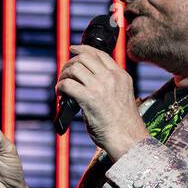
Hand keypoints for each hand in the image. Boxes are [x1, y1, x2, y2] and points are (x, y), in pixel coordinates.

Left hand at [55, 45, 148, 159]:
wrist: (127, 138)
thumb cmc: (123, 124)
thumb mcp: (122, 96)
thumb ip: (110, 86)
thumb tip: (87, 84)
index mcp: (120, 75)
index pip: (100, 54)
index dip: (83, 49)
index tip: (73, 49)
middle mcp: (111, 77)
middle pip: (84, 57)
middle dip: (69, 63)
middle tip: (64, 74)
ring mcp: (100, 86)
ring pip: (74, 68)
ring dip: (63, 75)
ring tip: (61, 86)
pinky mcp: (89, 98)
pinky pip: (67, 84)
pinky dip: (60, 87)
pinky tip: (60, 95)